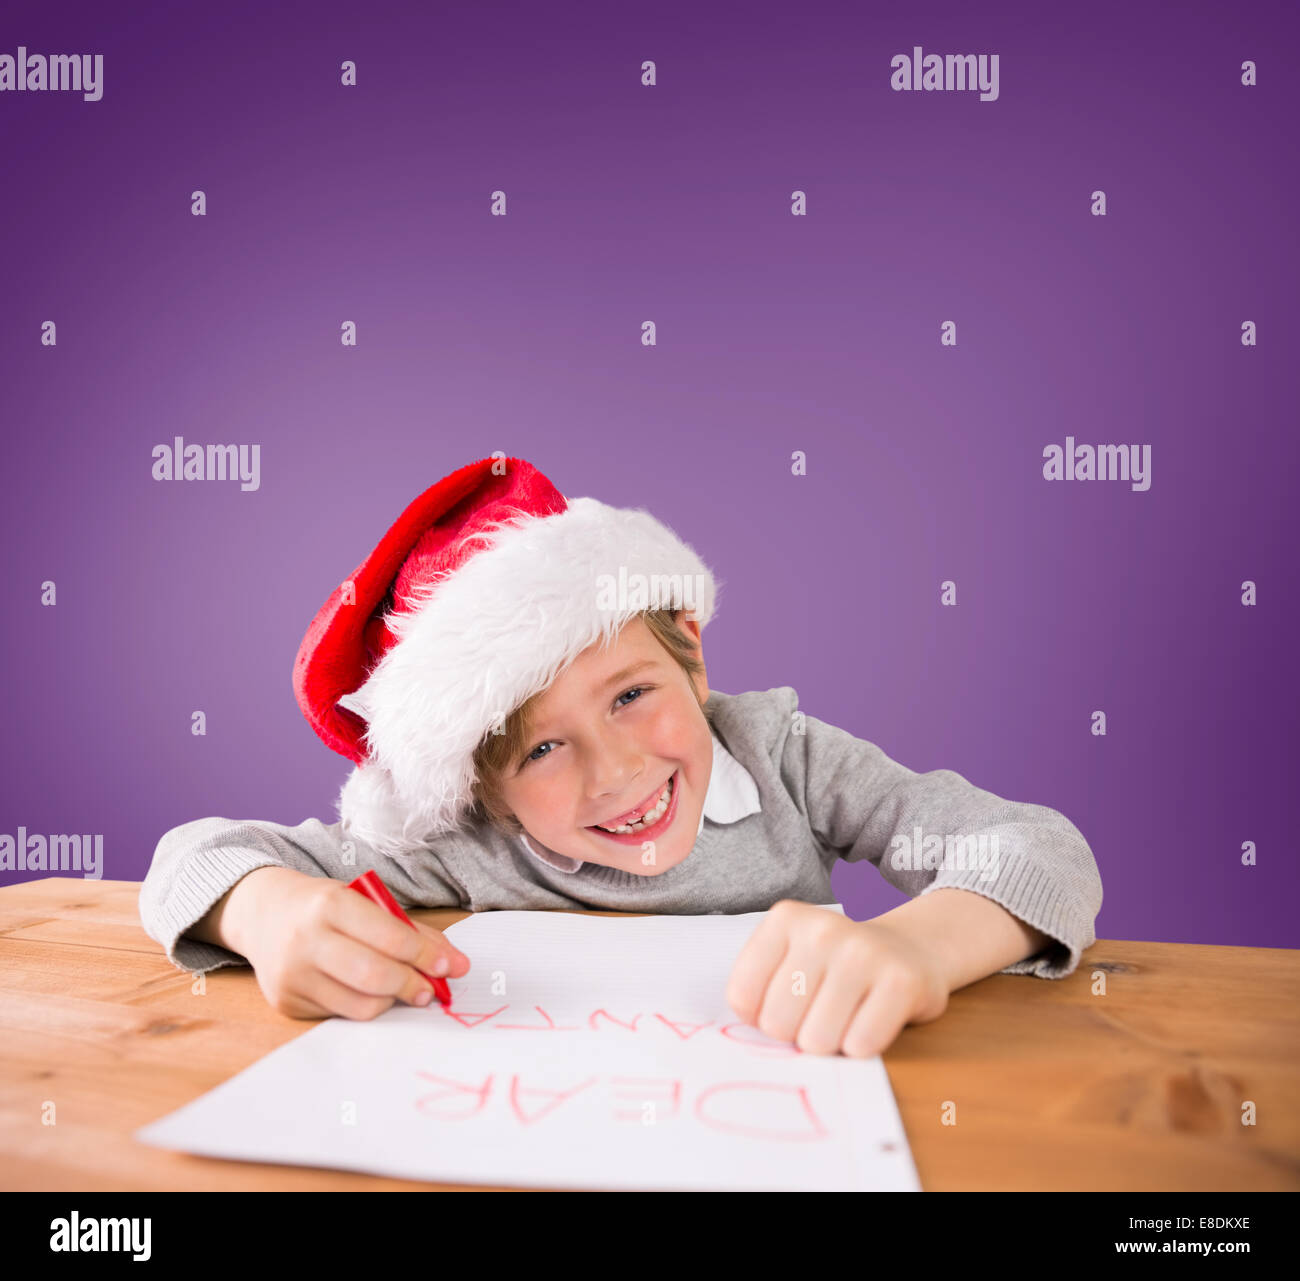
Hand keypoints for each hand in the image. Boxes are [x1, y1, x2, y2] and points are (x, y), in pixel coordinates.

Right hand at [224, 866, 470, 1019]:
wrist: (263, 914)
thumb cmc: (325, 907)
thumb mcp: (365, 901)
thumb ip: (410, 931)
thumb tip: (455, 965)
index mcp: (331, 904)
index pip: (392, 938)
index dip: (428, 956)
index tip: (453, 967)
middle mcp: (307, 939)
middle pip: (375, 976)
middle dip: (413, 985)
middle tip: (430, 990)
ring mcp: (293, 974)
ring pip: (360, 1004)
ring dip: (392, 1001)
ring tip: (402, 990)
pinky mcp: (287, 1002)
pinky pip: (340, 1015)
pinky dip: (364, 1006)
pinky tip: (366, 991)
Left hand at [724, 900, 949, 1057]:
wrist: (911, 946)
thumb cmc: (837, 962)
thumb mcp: (790, 955)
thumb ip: (759, 985)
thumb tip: (752, 1028)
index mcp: (785, 919)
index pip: (742, 996)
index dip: (759, 1016)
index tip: (783, 1004)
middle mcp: (822, 930)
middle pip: (778, 1024)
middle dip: (796, 1032)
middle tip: (818, 1012)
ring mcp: (863, 953)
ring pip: (817, 1041)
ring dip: (831, 1042)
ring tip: (846, 1014)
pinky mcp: (901, 982)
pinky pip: (860, 1045)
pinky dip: (862, 1045)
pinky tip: (871, 1018)